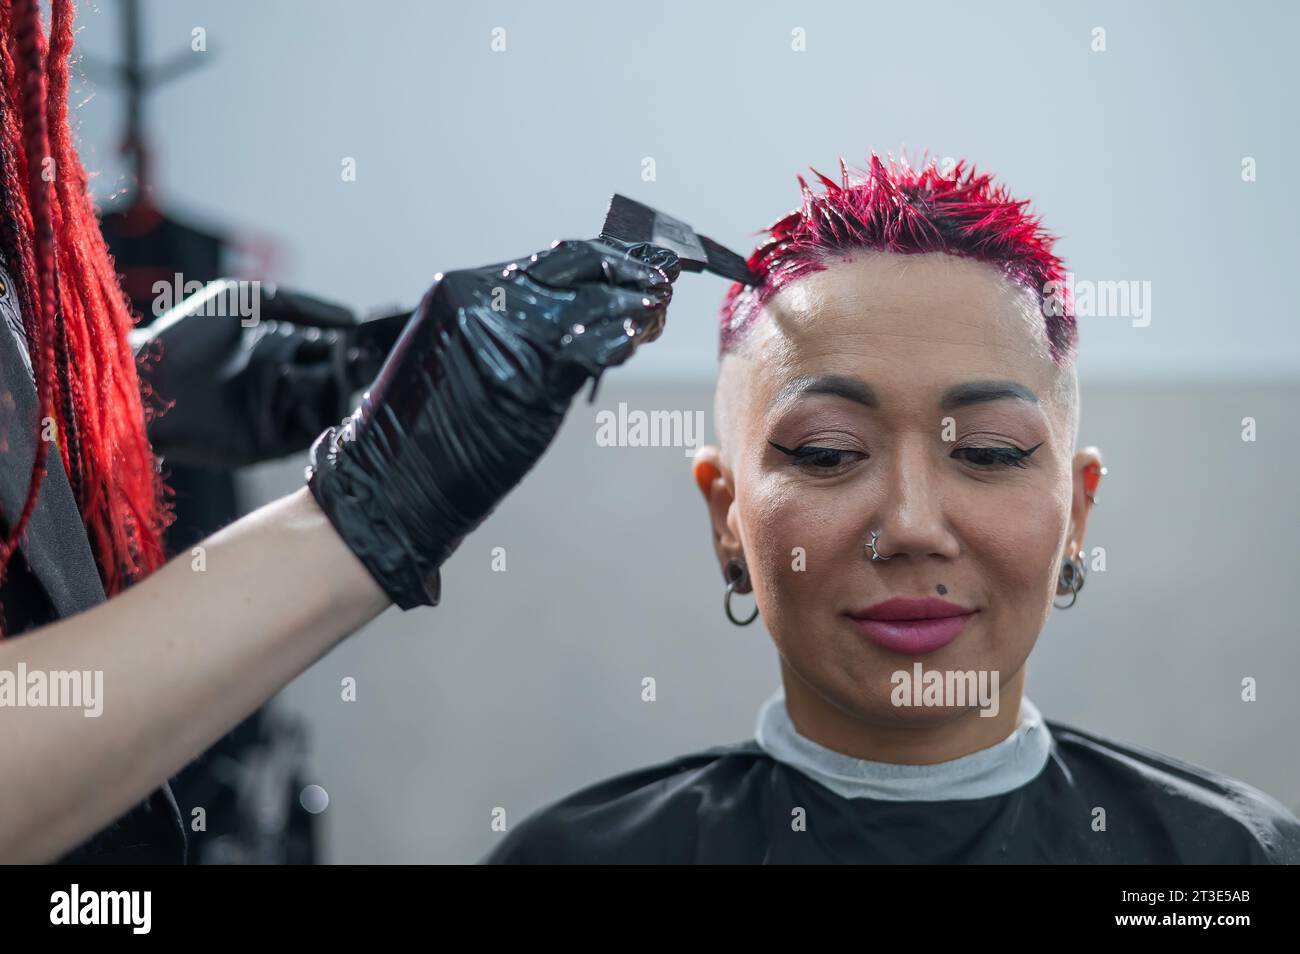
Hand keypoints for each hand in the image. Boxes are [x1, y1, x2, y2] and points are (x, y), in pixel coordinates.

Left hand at [135, 283, 408, 469]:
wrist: (146, 384)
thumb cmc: (185, 334)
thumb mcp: (244, 299)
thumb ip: (301, 304)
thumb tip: (352, 317)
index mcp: (276, 347)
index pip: (329, 347)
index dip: (352, 342)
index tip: (374, 336)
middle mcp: (280, 382)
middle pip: (336, 376)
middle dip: (350, 366)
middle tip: (362, 360)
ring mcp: (277, 414)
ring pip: (328, 403)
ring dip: (330, 388)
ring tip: (320, 374)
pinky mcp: (270, 445)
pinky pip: (310, 433)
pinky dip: (318, 417)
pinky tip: (311, 399)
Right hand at [305, 236, 679, 608]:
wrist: (391, 485)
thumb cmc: (429, 432)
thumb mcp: (470, 358)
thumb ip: (519, 331)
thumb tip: (580, 318)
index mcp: (464, 287)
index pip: (554, 259)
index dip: (607, 257)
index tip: (643, 262)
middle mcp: (483, 300)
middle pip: (577, 267)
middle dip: (628, 270)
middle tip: (665, 277)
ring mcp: (506, 336)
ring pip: (589, 303)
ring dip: (635, 302)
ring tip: (661, 305)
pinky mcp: (526, 378)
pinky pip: (587, 349)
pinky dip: (620, 338)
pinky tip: (641, 336)